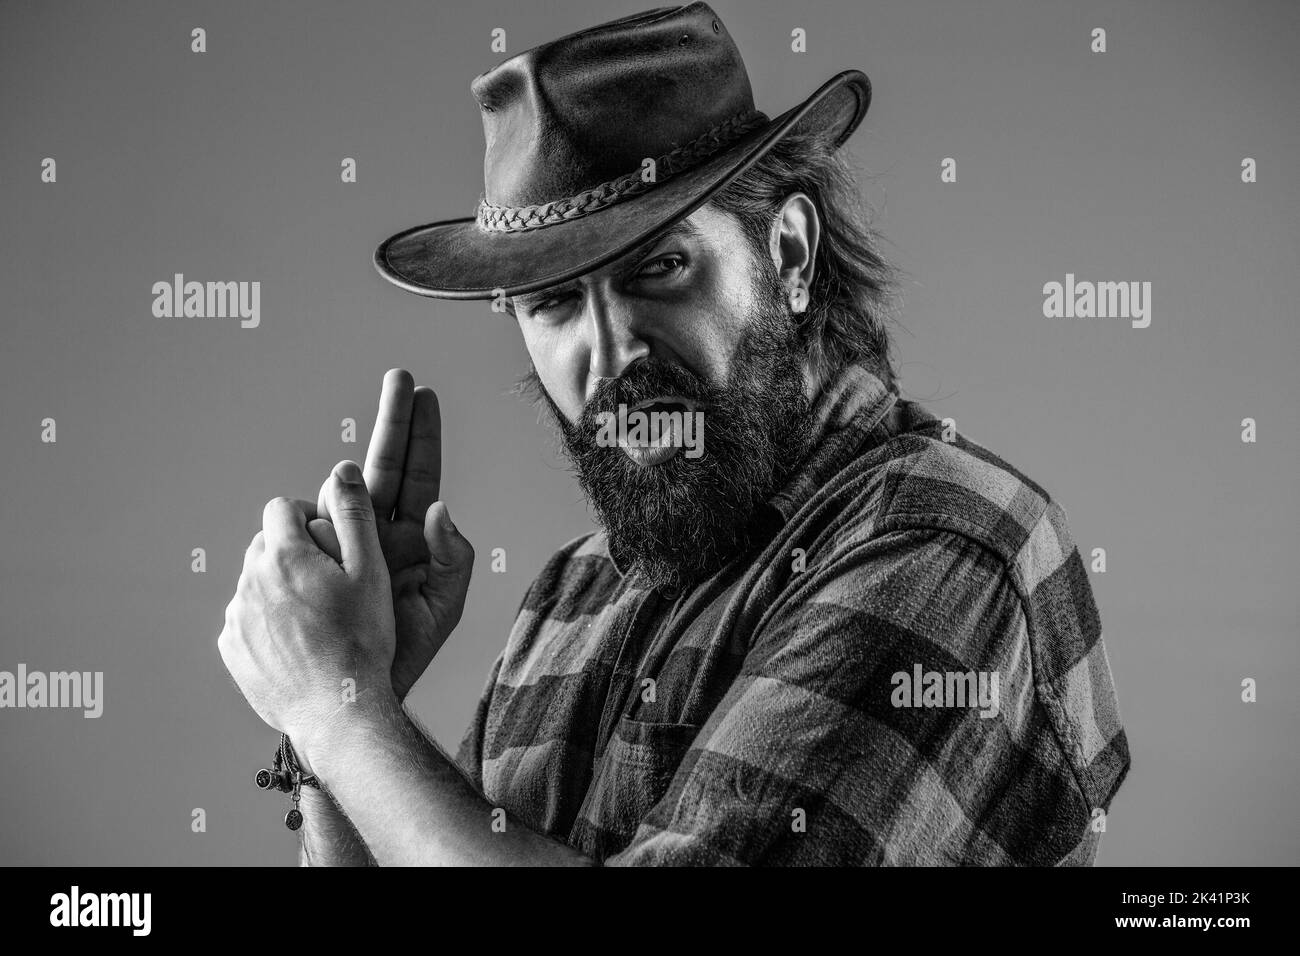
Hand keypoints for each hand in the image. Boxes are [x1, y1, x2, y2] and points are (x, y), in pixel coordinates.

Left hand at [218, 463, 397, 770]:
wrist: (338, 710)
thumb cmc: (362, 640)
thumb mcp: (371, 571)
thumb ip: (354, 515)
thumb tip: (343, 469)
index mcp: (283, 555)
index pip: (282, 508)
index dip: (310, 519)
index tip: (333, 546)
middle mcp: (250, 580)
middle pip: (266, 544)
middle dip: (294, 553)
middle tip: (331, 584)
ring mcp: (235, 617)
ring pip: (255, 582)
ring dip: (280, 588)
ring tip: (318, 619)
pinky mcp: (231, 649)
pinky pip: (245, 619)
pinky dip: (267, 623)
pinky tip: (300, 645)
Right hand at [311, 369, 474, 700]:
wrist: (357, 693)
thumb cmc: (408, 651)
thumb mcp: (443, 606)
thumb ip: (453, 559)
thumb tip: (440, 509)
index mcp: (411, 537)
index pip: (419, 474)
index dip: (421, 434)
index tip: (423, 392)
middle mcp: (376, 531)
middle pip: (384, 464)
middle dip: (393, 420)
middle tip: (401, 375)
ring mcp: (341, 542)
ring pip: (338, 493)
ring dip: (341, 487)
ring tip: (343, 498)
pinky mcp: (309, 560)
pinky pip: (305, 529)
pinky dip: (307, 518)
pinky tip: (304, 516)